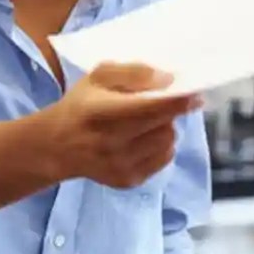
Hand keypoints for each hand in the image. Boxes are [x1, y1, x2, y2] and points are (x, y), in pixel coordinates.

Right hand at [44, 62, 200, 188]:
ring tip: (148, 121)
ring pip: (168, 142)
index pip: (151, 108)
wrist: (58, 147)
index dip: (178, 101)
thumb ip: (133, 72)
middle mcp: (112, 144)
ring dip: (166, 128)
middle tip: (165, 102)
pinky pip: (164, 159)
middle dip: (171, 111)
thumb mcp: (99, 76)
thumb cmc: (82, 105)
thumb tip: (168, 79)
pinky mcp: (129, 180)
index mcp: (102, 113)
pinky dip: (161, 145)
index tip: (194, 93)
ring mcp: (122, 166)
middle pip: (164, 126)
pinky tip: (144, 137)